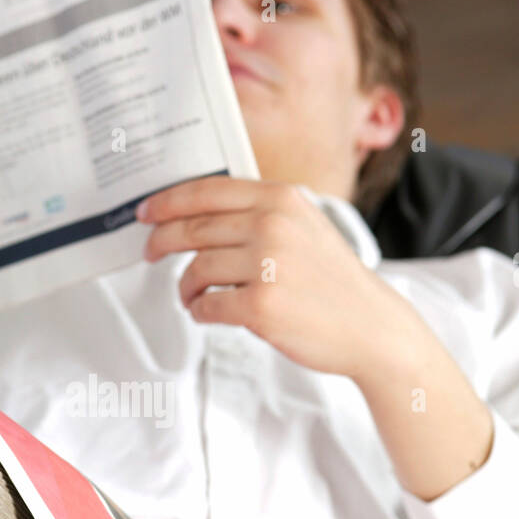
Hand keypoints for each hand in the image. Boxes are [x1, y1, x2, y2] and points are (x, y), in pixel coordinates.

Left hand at [138, 176, 419, 379]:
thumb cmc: (333, 282)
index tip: (147, 212)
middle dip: (162, 242)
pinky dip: (200, 311)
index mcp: (281, 200)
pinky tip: (207, 312)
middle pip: (193, 229)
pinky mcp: (261, 306)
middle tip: (150, 252)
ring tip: (190, 296)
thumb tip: (201, 214)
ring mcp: (267, 266)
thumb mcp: (305, 226)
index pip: (208, 191)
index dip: (168, 201)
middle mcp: (273, 227)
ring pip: (196, 269)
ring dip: (184, 286)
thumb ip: (261, 213)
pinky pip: (207, 306)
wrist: (371, 326)